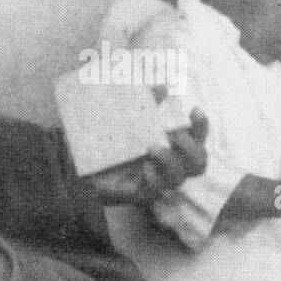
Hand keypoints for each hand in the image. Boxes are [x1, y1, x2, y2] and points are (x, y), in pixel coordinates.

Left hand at [87, 109, 208, 205]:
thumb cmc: (106, 137)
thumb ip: (145, 101)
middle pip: (198, 163)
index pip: (196, 138)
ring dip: (170, 161)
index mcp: (169, 143)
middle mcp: (167, 163)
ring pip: (178, 178)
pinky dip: (154, 178)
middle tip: (176, 137)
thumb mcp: (125, 114)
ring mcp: (155, 180)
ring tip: (152, 148)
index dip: (202, 126)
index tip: (194, 110)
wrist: (79, 160)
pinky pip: (156, 191)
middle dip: (192, 148)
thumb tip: (162, 87)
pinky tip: (146, 168)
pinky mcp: (139, 193)